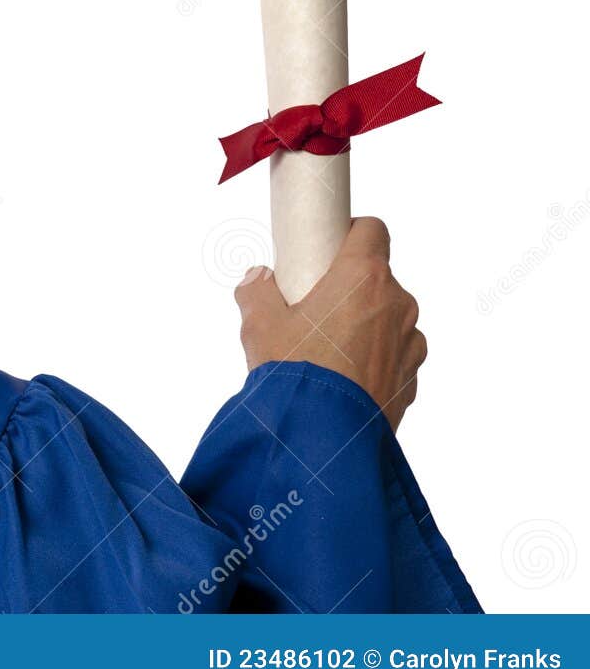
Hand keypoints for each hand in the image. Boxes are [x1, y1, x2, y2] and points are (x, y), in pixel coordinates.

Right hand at [234, 217, 425, 430]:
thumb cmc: (294, 371)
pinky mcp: (412, 378)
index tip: (329, 248)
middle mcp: (397, 303)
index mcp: (364, 278)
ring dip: (365, 324)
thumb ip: (256, 291)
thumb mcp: (259, 323)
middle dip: (350, 287)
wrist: (321, 438)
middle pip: (378, 278)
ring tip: (328, 350)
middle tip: (316, 308)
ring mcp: (410, 343)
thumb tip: (257, 279)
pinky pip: (394, 355)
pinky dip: (374, 359)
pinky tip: (343, 377)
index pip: (373, 230)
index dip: (351, 233)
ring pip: (388, 318)